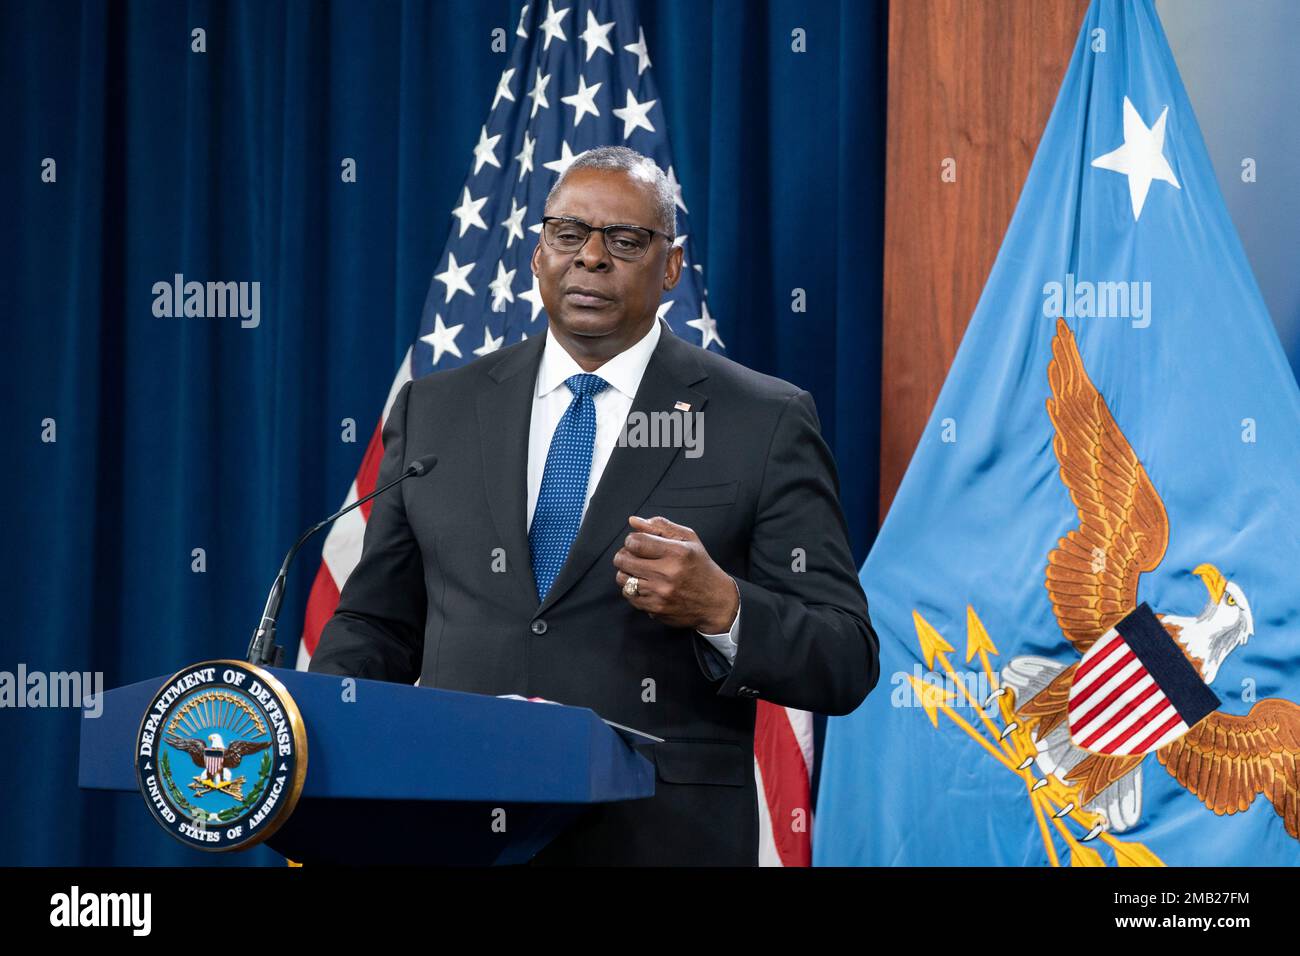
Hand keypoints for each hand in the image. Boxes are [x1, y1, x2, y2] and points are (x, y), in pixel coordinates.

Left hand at [613, 515, 739, 631]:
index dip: (630, 540)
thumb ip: (660, 526)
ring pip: (622, 579)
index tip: (636, 543)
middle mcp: (668, 573)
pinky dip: (632, 589)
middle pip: (623, 560)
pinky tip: (645, 585)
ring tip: (639, 570)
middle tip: (633, 556)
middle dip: (624, 555)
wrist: (716, 602)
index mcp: (677, 552)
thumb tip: (633, 521)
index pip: (635, 542)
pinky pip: (629, 596)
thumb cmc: (701, 566)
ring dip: (626, 572)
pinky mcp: (656, 609)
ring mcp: (660, 593)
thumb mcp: (689, 539)